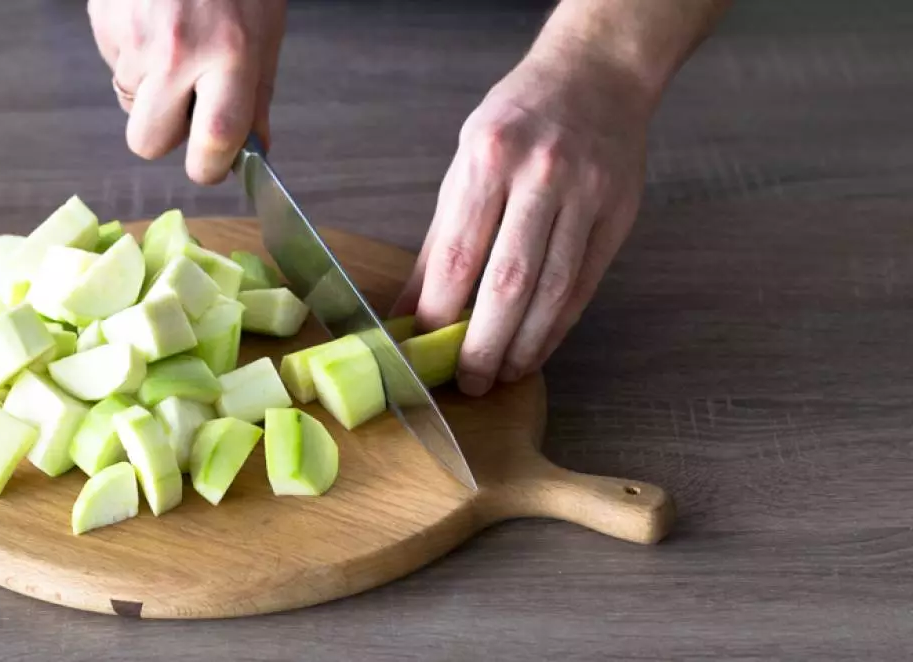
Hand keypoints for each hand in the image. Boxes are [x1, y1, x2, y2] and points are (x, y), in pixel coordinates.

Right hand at [87, 0, 285, 183]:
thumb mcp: (264, 35)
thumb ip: (256, 98)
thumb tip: (251, 152)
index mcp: (230, 56)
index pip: (214, 141)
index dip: (209, 168)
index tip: (210, 166)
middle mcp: (178, 52)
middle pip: (147, 142)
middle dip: (164, 135)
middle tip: (184, 109)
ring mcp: (134, 38)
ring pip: (128, 103)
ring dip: (149, 89)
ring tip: (173, 46)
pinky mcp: (104, 23)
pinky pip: (114, 65)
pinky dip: (133, 56)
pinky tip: (154, 24)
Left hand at [393, 48, 651, 395]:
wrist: (597, 73)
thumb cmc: (518, 118)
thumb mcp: (467, 161)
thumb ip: (441, 238)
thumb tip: (411, 307)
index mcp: (489, 159)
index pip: (458, 253)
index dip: (439, 312)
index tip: (422, 351)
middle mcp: (540, 176)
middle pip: (509, 280)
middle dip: (484, 343)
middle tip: (468, 382)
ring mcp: (586, 195)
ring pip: (553, 290)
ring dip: (525, 344)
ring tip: (502, 375)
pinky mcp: (619, 214)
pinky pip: (585, 284)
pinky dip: (558, 325)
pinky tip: (537, 348)